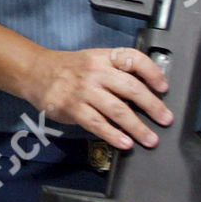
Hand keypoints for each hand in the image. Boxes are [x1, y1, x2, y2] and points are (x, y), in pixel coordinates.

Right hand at [17, 48, 173, 148]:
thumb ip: (116, 72)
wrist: (35, 72)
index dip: (152, 72)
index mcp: (104, 57)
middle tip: (165, 119)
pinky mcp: (72, 108)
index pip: (133, 58)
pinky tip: (125, 143)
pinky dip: (113, 135)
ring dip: (137, 127)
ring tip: (150, 139)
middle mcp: (95, 72)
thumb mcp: (93, 60)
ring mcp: (83, 90)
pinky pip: (97, 123)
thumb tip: (145, 94)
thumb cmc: (70, 68)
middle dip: (152, 105)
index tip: (163, 87)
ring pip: (117, 110)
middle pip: (130, 88)